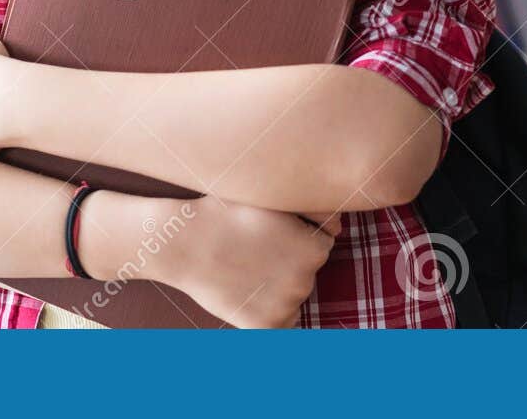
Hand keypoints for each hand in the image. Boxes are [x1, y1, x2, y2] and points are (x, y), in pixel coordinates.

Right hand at [135, 196, 342, 327]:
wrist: (185, 242)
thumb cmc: (226, 213)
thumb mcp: (275, 198)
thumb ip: (314, 209)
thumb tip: (341, 226)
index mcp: (317, 247)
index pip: (318, 246)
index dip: (292, 238)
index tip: (268, 234)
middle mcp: (309, 278)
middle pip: (304, 272)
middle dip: (286, 263)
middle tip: (252, 251)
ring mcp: (288, 305)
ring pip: (291, 296)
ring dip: (276, 287)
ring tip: (244, 269)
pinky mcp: (267, 328)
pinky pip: (280, 324)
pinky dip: (266, 313)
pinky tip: (245, 291)